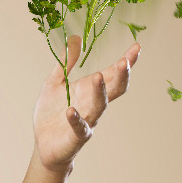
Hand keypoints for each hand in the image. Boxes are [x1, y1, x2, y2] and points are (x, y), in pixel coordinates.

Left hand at [33, 35, 140, 172]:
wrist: (44, 145)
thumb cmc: (52, 113)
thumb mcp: (55, 82)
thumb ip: (66, 62)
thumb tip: (76, 37)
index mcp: (91, 89)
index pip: (113, 73)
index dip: (126, 61)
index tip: (137, 46)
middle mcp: (94, 104)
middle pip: (115, 89)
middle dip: (122, 75)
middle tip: (125, 61)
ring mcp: (88, 120)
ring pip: (100, 106)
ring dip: (100, 92)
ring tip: (98, 76)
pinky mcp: (76, 136)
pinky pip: (79, 127)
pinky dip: (76, 119)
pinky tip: (70, 110)